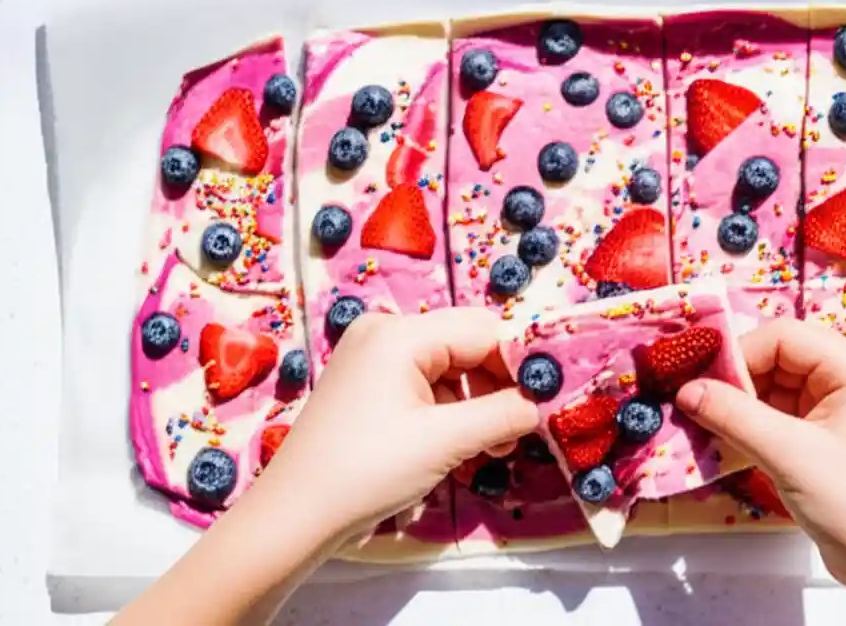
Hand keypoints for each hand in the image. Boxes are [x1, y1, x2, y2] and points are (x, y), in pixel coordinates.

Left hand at [263, 307, 539, 538]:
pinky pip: (425, 384)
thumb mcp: (446, 442)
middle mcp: (385, 332)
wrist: (295, 515)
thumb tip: (543, 402)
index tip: (550, 398)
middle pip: (466, 344)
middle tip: (522, 431)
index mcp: (400, 334)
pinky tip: (463, 445)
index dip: (521, 362)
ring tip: (493, 448)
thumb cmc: (367, 471)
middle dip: (500, 385)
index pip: (483, 330)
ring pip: (450, 367)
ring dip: (478, 403)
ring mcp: (372, 358)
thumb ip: (503, 414)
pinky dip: (451, 411)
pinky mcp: (367, 385)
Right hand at [675, 318, 845, 625]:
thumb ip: (733, 415)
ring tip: (712, 430)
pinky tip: (733, 443)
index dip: (738, 356)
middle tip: (699, 410)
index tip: (698, 385)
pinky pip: (789, 414)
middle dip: (739, 383)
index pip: (782, 336)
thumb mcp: (788, 455)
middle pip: (780, 357)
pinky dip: (759, 425)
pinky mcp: (838, 434)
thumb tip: (686, 389)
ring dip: (745, 407)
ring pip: (780, 387)